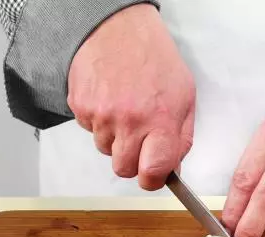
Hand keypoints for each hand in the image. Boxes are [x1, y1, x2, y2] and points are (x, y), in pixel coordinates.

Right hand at [67, 4, 195, 189]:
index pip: (152, 172)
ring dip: (115, 138)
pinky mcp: (80, 108)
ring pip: (106, 150)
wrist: (117, 28)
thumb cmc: (154, 59)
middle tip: (139, 139)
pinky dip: (99, 121)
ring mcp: (101, 115)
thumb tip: (173, 169)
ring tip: (125, 109)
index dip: (153, 180)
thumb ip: (181, 138)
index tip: (153, 175)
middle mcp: (129, 121)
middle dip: (132, 161)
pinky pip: (90, 130)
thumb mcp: (184, 97)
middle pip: (124, 169)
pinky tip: (110, 99)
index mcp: (160, 120)